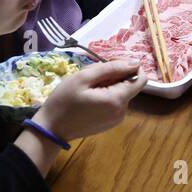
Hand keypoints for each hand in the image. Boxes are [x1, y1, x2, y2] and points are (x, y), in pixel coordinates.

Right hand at [32, 60, 146, 142]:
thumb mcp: (84, 77)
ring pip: (121, 93)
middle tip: (91, 77)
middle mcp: (123, 111)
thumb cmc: (63, 101)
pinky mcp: (111, 122)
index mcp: (117, 100)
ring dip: (108, 85)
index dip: (130, 67)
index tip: (111, 64)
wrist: (51, 129)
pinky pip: (115, 102)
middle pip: (129, 85)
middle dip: (114, 76)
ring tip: (87, 88)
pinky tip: (88, 98)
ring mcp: (117, 119)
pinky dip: (105, 95)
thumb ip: (112, 68)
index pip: (141, 78)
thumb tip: (136, 63)